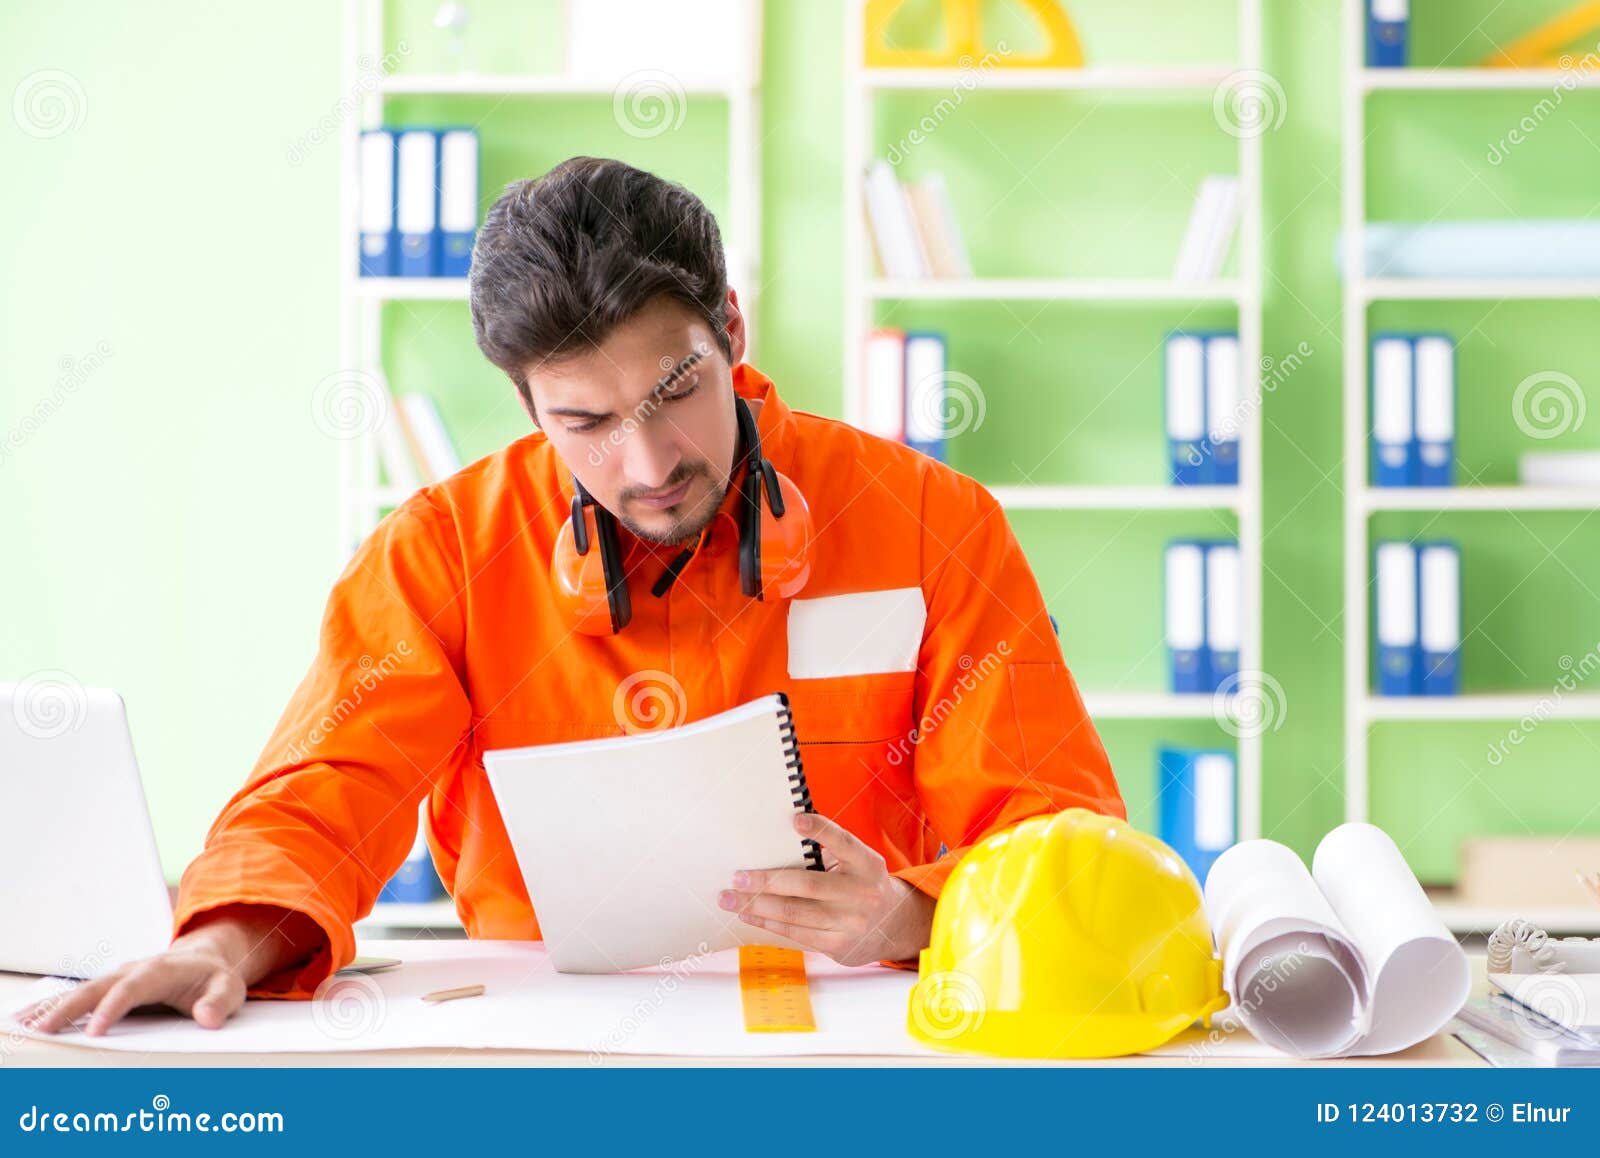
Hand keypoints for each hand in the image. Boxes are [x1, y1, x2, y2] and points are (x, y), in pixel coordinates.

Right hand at [8, 904, 321, 1036]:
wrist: (206, 958)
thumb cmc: (214, 977)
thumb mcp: (228, 987)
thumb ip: (219, 1001)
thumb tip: (207, 1017)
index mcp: (161, 970)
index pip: (133, 987)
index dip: (113, 1007)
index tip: (97, 1031)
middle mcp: (133, 971)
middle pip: (96, 987)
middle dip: (70, 1007)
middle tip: (44, 1028)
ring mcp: (117, 978)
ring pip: (80, 991)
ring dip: (53, 1007)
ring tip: (26, 1024)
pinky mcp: (108, 988)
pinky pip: (77, 996)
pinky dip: (53, 1006)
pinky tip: (30, 1019)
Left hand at [720, 811, 936, 965]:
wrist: (894, 926)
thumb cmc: (863, 884)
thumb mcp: (859, 863)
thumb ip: (831, 851)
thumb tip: (783, 833)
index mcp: (866, 864)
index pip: (843, 843)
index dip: (821, 831)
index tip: (796, 820)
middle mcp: (861, 893)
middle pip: (807, 885)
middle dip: (767, 881)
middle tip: (738, 877)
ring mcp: (850, 923)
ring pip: (795, 913)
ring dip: (757, 906)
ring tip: (730, 899)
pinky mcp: (838, 945)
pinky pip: (796, 934)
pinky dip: (768, 923)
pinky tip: (749, 914)